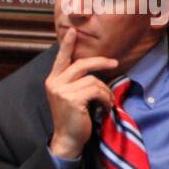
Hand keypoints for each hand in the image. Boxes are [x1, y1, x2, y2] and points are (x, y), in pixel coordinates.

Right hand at [45, 28, 117, 159]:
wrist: (67, 138)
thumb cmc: (72, 117)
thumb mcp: (69, 95)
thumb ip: (74, 80)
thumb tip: (93, 67)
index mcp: (53, 80)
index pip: (61, 58)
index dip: (67, 44)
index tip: (72, 30)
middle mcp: (54, 82)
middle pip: (82, 64)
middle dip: (100, 62)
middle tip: (115, 64)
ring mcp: (61, 90)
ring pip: (92, 80)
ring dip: (105, 91)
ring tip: (106, 101)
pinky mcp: (72, 99)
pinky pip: (96, 91)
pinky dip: (105, 98)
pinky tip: (104, 107)